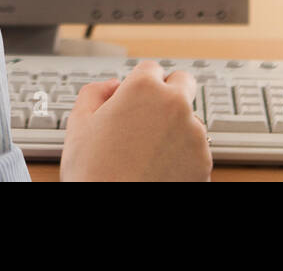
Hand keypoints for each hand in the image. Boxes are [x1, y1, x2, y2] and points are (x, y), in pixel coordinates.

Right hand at [59, 60, 211, 180]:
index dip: (138, 84)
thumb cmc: (94, 174)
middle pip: (183, 82)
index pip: (151, 68)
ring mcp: (195, 133)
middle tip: (150, 116)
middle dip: (168, 93)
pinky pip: (196, 149)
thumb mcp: (78, 124)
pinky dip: (183, 155)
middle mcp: (175, 104)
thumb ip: (94, 92)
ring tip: (148, 153)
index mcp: (144, 88)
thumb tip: (113, 86)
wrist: (111, 215)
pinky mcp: (205, 161)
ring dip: (176, 126)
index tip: (134, 99)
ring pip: (190, 118)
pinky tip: (159, 169)